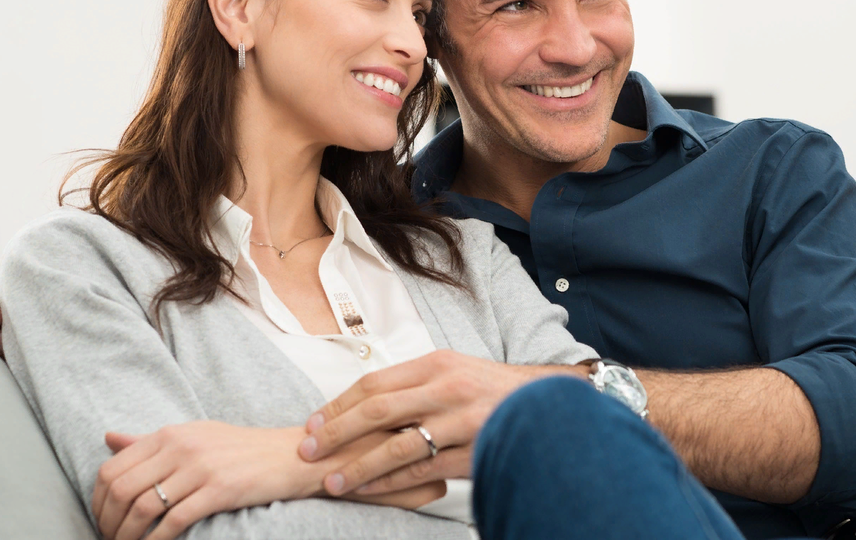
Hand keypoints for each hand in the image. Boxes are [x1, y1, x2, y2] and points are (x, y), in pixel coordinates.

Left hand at [93, 422, 445, 539]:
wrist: (291, 455)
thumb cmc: (240, 449)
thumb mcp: (194, 435)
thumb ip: (149, 441)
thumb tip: (108, 437)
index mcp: (171, 432)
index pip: (112, 468)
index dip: (97, 501)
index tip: (101, 521)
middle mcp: (181, 446)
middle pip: (120, 489)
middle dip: (106, 523)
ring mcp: (201, 467)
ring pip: (142, 507)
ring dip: (126, 537)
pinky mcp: (219, 489)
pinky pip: (173, 521)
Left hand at [298, 350, 576, 497]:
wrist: (549, 407)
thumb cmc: (495, 392)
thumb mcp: (457, 371)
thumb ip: (416, 382)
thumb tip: (367, 400)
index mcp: (438, 363)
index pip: (375, 382)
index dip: (339, 404)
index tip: (313, 422)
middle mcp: (447, 388)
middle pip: (378, 410)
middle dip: (336, 432)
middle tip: (306, 450)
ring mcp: (461, 421)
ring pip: (396, 446)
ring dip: (358, 466)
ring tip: (331, 482)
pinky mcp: (472, 452)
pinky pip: (421, 471)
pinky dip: (390, 484)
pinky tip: (368, 492)